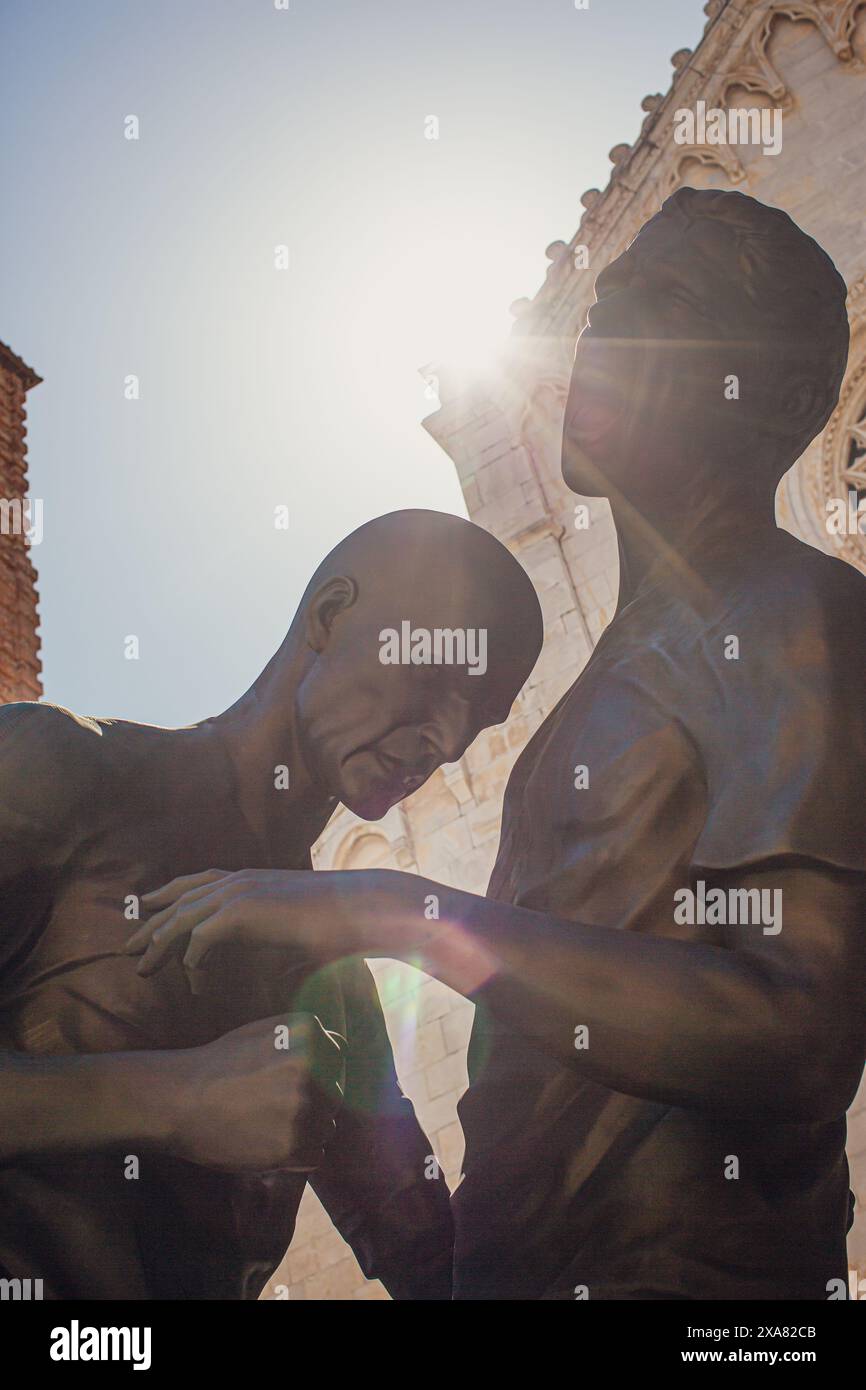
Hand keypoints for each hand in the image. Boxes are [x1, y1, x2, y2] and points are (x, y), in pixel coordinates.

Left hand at [126, 868, 376, 988]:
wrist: (362, 909)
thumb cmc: (341, 922)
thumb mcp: (299, 927)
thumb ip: (277, 937)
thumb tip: (279, 960)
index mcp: (251, 879)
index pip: (196, 883)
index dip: (169, 896)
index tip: (149, 909)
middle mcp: (239, 881)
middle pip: (179, 900)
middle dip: (152, 924)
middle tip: (129, 947)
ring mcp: (239, 893)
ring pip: (182, 919)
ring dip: (159, 945)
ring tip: (142, 968)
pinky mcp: (242, 912)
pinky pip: (200, 939)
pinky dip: (193, 961)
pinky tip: (194, 982)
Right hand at [163, 1012, 343, 1172]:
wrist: (180, 1100)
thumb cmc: (220, 1062)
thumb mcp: (265, 1031)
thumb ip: (304, 1037)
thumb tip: (338, 1048)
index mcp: (309, 1036)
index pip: (337, 1055)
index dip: (318, 1069)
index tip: (295, 1079)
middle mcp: (315, 1070)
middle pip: (334, 1091)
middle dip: (312, 1099)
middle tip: (275, 1104)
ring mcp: (306, 1110)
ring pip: (327, 1124)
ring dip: (306, 1128)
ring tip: (268, 1123)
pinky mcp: (296, 1147)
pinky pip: (317, 1152)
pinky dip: (298, 1153)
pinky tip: (268, 1142)